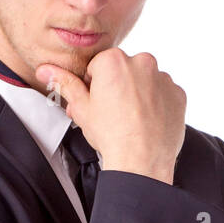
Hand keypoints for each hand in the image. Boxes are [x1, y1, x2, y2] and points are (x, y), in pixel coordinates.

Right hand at [36, 47, 185, 183]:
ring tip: (131, 120)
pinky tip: (147, 122)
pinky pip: (164, 94)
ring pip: (145, 81)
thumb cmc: (110, 135)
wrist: (141, 162)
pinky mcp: (178, 93)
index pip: (99, 67)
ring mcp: (163, 77)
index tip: (98, 104)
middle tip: (114, 114)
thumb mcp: (81, 109)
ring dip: (138, 95)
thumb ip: (64, 84)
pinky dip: (157, 104)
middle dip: (118, 88)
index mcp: (114, 60)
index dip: (95, 87)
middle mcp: (142, 61)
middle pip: (124, 71)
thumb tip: (45, 70)